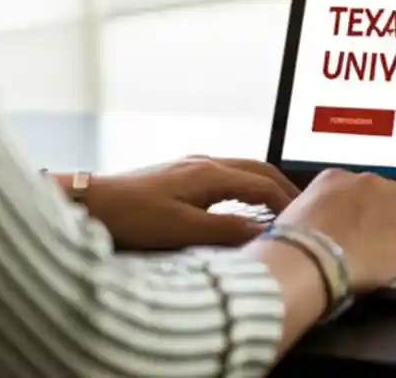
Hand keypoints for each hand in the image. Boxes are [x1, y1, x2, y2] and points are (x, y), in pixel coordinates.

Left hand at [79, 156, 300, 249]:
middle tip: (301, 212)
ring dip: (264, 186)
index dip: (287, 204)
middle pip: (257, 169)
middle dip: (283, 188)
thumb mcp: (181, 230)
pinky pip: (225, 175)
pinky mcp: (179, 175)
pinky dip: (244, 187)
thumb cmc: (132, 217)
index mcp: (209, 173)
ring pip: (241, 169)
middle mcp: (204, 162)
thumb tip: (264, 232)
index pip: (263, 185)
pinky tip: (241, 205)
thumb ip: (225, 230)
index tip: (303, 223)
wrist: (92, 201)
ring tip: (278, 209)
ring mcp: (191, 166)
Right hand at [273, 168, 395, 291]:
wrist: (307, 259)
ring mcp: (395, 209)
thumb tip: (311, 223)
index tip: (369, 212)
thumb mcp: (295, 215)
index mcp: (339, 179)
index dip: (370, 199)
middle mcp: (371, 186)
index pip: (364, 183)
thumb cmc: (293, 244)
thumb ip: (312, 213)